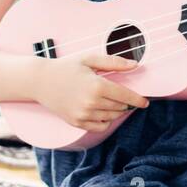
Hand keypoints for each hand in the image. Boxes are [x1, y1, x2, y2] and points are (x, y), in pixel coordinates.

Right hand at [35, 51, 149, 132]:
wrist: (41, 81)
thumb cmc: (66, 67)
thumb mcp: (90, 59)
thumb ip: (114, 62)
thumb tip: (135, 65)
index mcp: (97, 85)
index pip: (125, 96)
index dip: (138, 100)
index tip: (145, 102)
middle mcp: (91, 102)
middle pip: (120, 107)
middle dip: (125, 102)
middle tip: (122, 95)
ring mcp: (83, 114)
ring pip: (111, 117)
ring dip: (116, 111)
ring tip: (110, 101)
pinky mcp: (77, 122)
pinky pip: (99, 126)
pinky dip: (105, 121)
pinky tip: (103, 111)